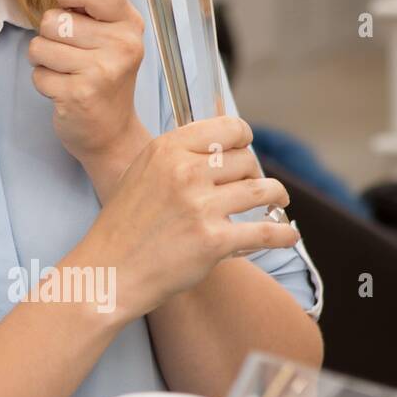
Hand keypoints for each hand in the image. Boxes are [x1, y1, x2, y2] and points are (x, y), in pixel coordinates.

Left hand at [27, 0, 147, 178]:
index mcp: (129, 24)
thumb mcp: (110, 38)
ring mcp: (102, 71)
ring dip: (44, 60)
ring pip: (40, 46)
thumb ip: (91, 10)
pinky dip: (44, 82)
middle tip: (69, 54)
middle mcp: (122, 45)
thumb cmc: (104, 77)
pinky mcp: (79, 94)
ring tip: (66, 72)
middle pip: (54, 20)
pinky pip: (38, 74)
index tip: (65, 2)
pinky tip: (64, 90)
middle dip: (50, 36)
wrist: (111, 132)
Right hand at [70, 116, 297, 320]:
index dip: (243, 139)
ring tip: (276, 204)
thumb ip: (175, 156)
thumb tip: (220, 145)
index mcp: (166, 149)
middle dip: (253, 174)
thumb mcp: (140, 173)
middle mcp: (183, 172)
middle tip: (249, 188)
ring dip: (276, 197)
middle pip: (247, 159)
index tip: (244, 151)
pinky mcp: (213, 240)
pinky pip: (268, 231)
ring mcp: (200, 206)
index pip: (229, 127)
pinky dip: (284, 234)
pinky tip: (287, 235)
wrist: (109, 270)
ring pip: (265, 190)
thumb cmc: (123, 225)